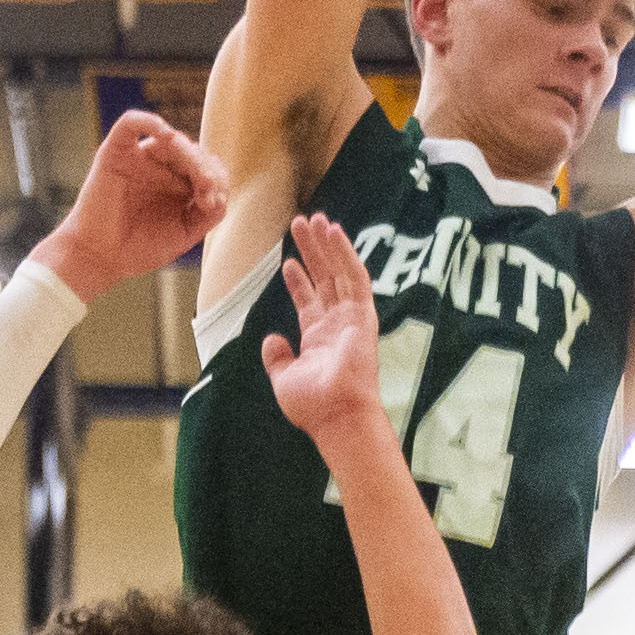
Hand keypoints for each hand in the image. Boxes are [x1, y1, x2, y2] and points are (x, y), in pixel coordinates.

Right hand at [33, 109, 229, 302]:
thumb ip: (208, 213)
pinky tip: (167, 136)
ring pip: (171, 138)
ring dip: (191, 155)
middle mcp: (158, 166)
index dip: (216, 179)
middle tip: (206, 196)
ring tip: (197, 179)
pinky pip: (130, 124)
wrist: (99, 259)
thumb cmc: (138, 249)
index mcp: (176, 182)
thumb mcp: (185, 233)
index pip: (206, 164)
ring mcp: (137, 158)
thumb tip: (220, 192)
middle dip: (206, 170)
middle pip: (192, 150)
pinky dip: (148, 121)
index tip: (212, 205)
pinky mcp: (115, 153)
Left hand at [260, 215, 384, 440]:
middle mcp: (336, 324)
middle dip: (312, 251)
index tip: (288, 260)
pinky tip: (334, 232)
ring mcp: (351, 318)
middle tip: (301, 223)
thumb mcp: (284, 379)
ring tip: (314, 218)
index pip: (309, 300)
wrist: (336, 416)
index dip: (298, 279)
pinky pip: (355, 276)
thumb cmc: (313, 406)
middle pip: (324, 278)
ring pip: (339, 271)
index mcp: (318, 339)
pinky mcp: (363, 315)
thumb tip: (271, 339)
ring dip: (326, 244)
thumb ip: (277, 357)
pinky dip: (345, 253)